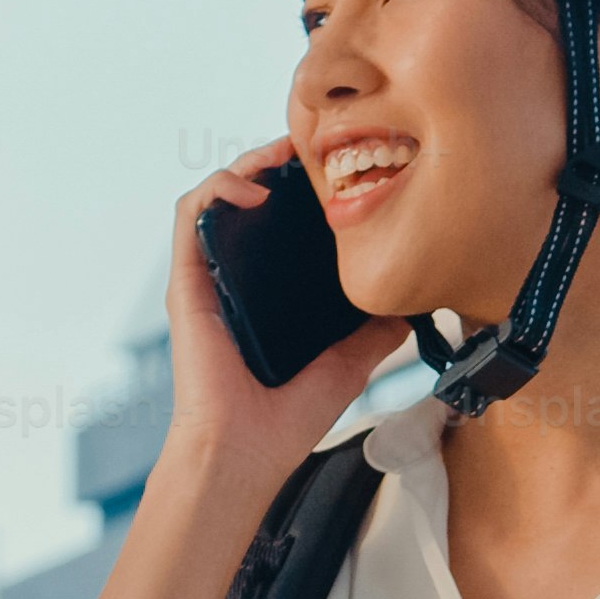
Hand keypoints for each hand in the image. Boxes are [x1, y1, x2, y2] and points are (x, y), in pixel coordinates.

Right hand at [159, 138, 399, 493]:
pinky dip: (219, 188)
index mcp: (265, 291)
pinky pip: (190, 215)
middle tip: (316, 143)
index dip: (302, 186)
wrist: (245, 454)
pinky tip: (256, 189)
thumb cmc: (287, 421)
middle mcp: (232, 277)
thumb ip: (376, 332)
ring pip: (216, 194)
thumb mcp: (350, 365)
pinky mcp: (186, 283)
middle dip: (278, 160)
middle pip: (248, 196)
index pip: (278, 221)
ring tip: (284, 153)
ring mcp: (206, 277)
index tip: (337, 166)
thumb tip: (413, 303)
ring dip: (247, 162)